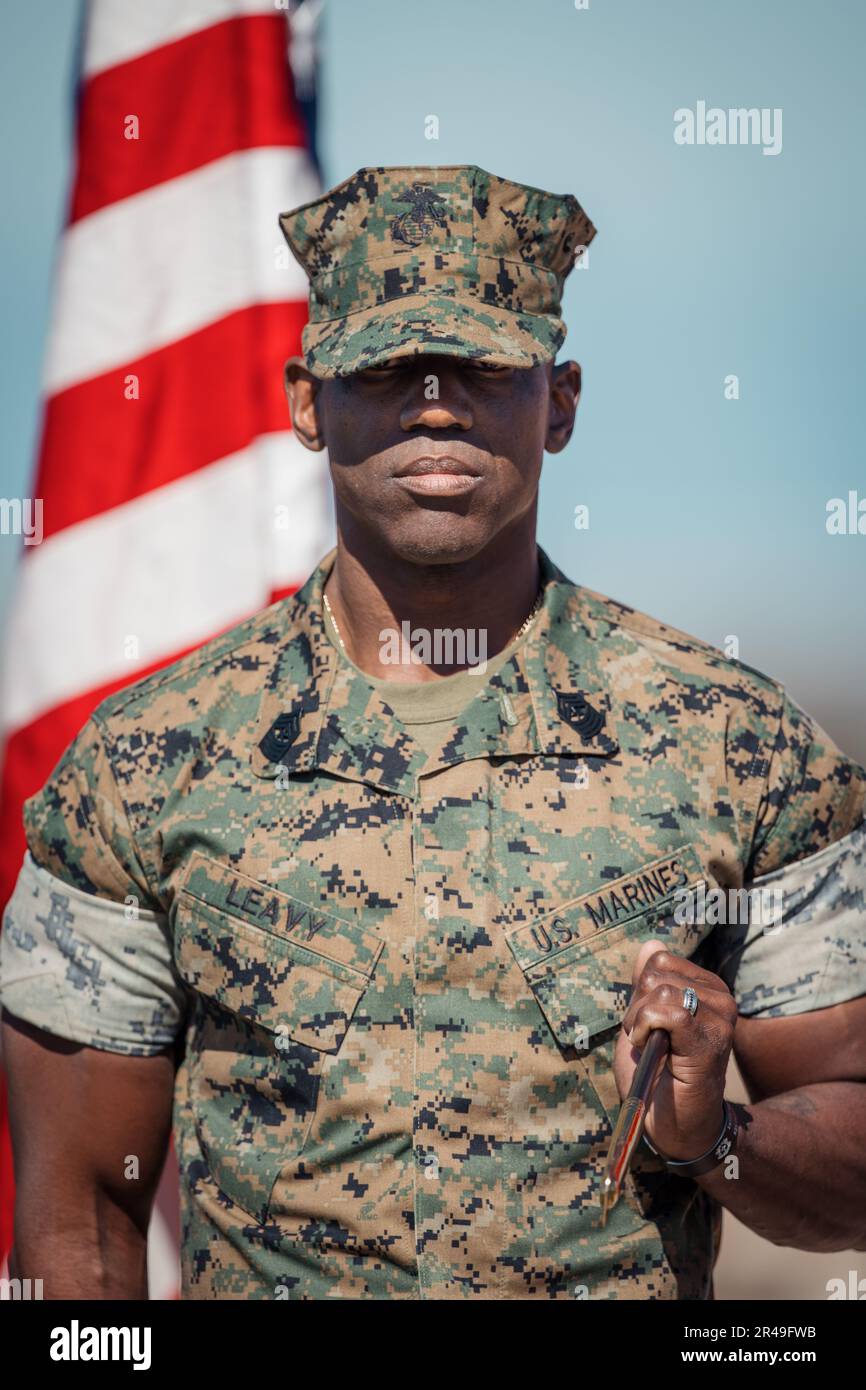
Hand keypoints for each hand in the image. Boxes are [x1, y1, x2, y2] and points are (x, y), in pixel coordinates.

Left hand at [612, 939, 737, 1159]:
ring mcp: (720, 1019)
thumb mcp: (644, 1020)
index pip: (659, 959)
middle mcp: (721, 998)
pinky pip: (667, 1012)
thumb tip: (650, 944)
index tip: (645, 1023)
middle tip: (647, 1039)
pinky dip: (645, 1028)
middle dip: (637, 1006)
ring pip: (660, 990)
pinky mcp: (710, 1042)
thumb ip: (647, 984)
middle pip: (656, 971)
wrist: (674, 1125)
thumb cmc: (657, 1075)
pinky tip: (650, 1050)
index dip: (640, 990)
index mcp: (707, 988)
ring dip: (639, 1021)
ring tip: (652, 1048)